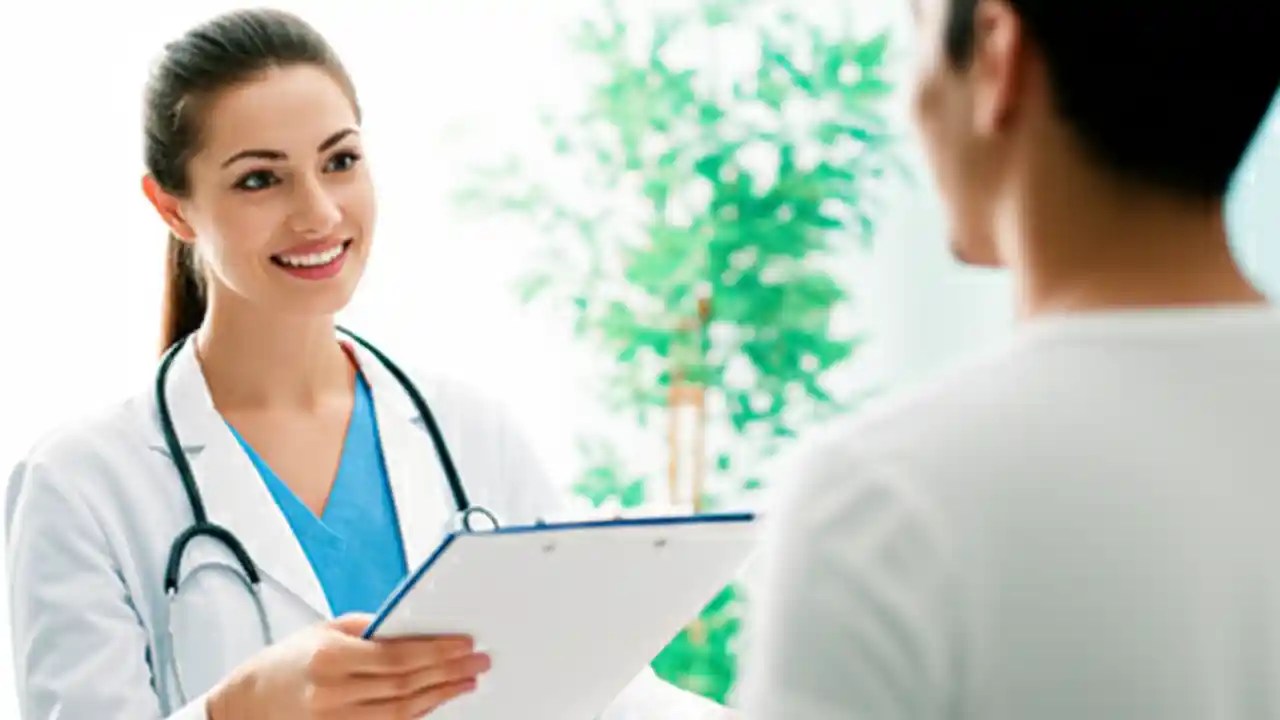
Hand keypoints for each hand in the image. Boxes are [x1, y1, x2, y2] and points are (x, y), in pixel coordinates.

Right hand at [207, 613, 489, 718]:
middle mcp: (332, 693)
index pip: (396, 655)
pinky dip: (416, 715)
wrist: (245, 706)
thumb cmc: (284, 663)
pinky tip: (435, 702)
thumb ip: (369, 627)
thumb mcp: (323, 630)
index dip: (437, 651)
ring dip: (439, 696)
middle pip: (405, 685)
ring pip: (401, 711)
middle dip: (448, 672)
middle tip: (478, 663)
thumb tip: (415, 624)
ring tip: (465, 682)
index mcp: (329, 656)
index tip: (465, 644)